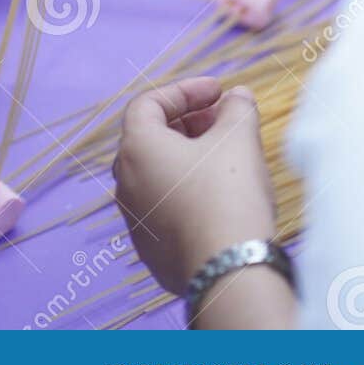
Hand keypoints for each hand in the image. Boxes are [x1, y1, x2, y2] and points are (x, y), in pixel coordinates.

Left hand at [114, 78, 274, 295]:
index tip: (219, 92)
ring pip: (157, 176)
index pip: (149, 103)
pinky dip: (186, 194)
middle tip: (222, 122)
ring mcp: (135, 221)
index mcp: (136, 148)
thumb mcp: (238, 139)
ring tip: (224, 159)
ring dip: (187, 159)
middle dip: (187, 124)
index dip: (185, 91)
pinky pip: (164, 210)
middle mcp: (125, 183)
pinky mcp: (151, 252)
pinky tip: (218, 199)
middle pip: (150, 138)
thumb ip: (237, 109)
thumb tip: (237, 97)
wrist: (230, 273)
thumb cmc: (228, 195)